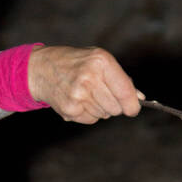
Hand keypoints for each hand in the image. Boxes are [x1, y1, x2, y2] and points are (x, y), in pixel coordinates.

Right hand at [27, 45, 143, 123]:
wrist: (41, 68)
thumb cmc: (75, 63)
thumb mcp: (98, 61)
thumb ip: (120, 79)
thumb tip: (139, 98)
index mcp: (101, 61)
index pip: (126, 92)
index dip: (132, 105)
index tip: (133, 109)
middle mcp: (90, 77)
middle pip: (117, 108)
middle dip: (114, 105)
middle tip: (100, 93)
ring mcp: (79, 94)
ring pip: (104, 115)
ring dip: (99, 108)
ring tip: (85, 93)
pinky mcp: (70, 109)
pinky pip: (91, 120)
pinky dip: (87, 114)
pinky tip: (77, 100)